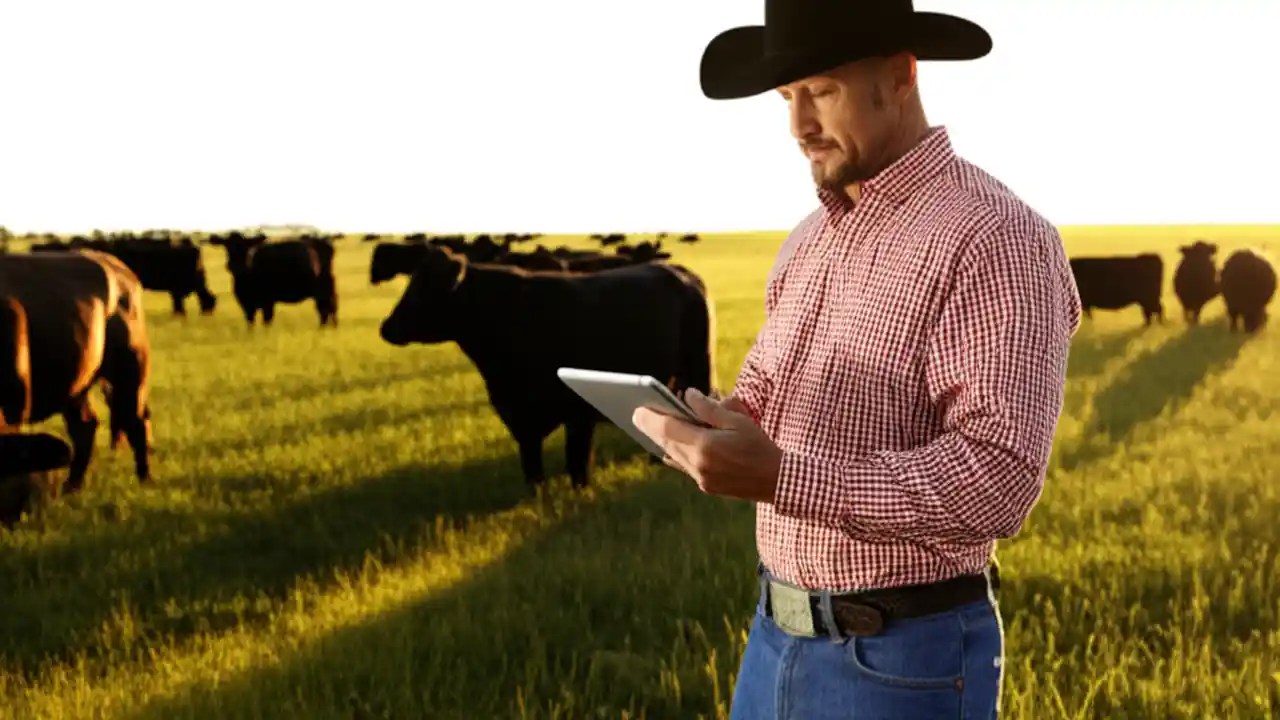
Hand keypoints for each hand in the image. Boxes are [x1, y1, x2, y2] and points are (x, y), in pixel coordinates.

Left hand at [632, 388, 782, 502]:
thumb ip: (710, 408)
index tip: (638, 408)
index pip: (668, 430)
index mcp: (706, 446)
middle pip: (666, 443)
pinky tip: (667, 450)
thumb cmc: (760, 446)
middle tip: (639, 414)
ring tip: (651, 427)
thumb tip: (688, 396)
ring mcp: (701, 478)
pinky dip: (675, 455)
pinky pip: (684, 467)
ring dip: (663, 441)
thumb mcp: (738, 420)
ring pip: (673, 456)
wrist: (777, 480)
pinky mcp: (706, 486)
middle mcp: (699, 465)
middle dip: (652, 428)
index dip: (651, 418)